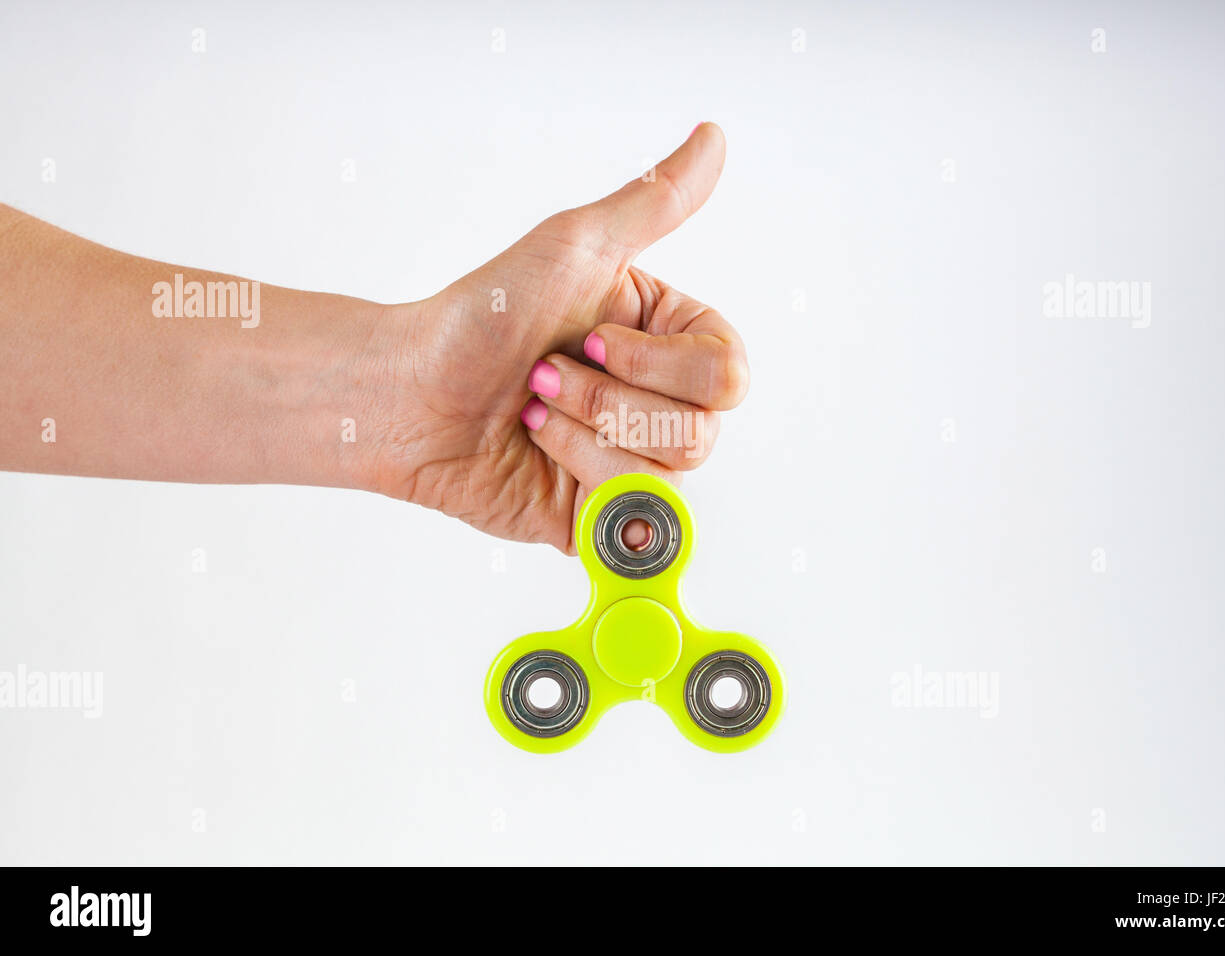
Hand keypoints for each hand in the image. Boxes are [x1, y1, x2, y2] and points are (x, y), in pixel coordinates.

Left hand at [361, 123, 748, 551]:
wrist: (408, 391)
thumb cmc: (481, 315)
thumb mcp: (576, 247)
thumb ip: (656, 202)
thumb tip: (713, 137)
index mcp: (666, 342)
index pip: (727, 373)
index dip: (661, 363)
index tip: (591, 335)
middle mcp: (658, 402)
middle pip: (702, 427)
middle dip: (610, 397)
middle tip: (547, 374)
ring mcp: (632, 461)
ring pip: (668, 470)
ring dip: (586, 430)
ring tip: (534, 409)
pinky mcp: (602, 511)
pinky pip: (631, 510)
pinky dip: (578, 471)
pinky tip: (536, 448)